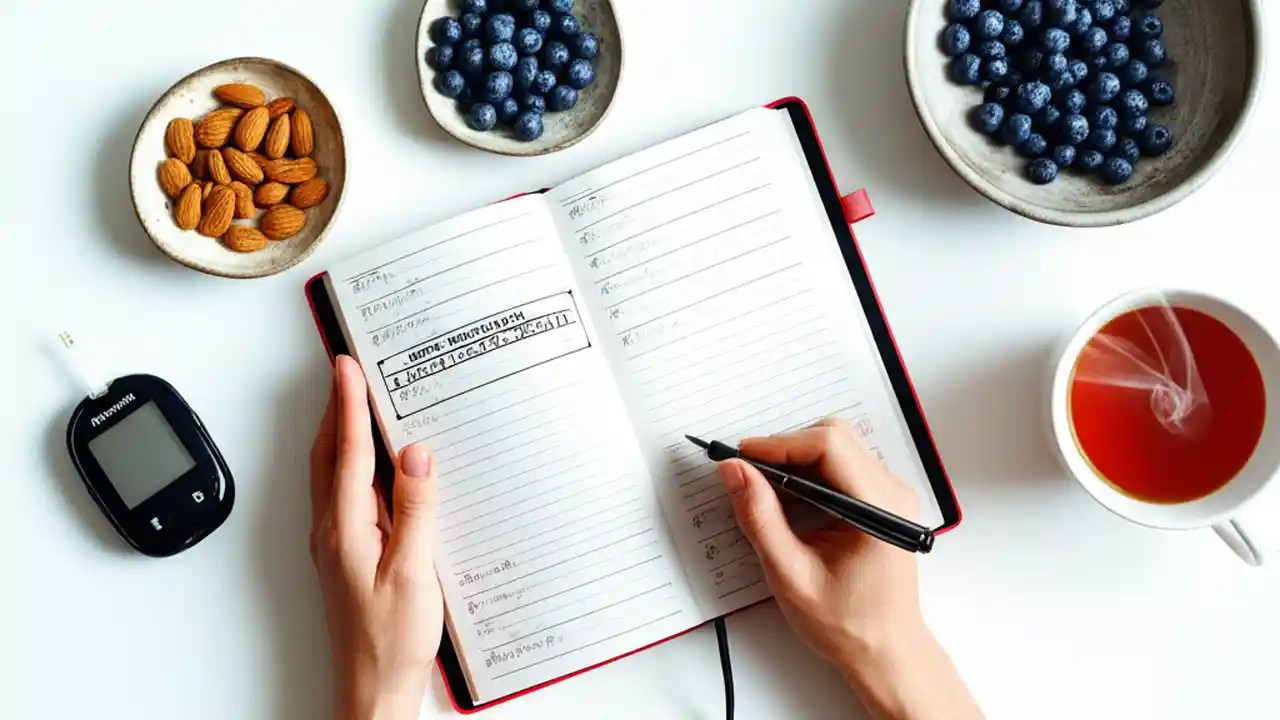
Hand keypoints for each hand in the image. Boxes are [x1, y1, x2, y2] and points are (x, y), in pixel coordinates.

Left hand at [310, 355, 442, 719]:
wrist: (373, 689)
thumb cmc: (391, 641)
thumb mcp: (414, 573)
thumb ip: (415, 511)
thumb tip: (416, 456)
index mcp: (346, 529)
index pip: (348, 452)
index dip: (349, 404)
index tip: (346, 366)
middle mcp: (333, 530)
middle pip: (330, 455)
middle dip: (336, 408)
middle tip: (346, 370)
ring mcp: (337, 543)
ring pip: (333, 473)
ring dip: (342, 433)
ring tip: (355, 401)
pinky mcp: (348, 554)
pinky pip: (345, 494)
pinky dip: (353, 463)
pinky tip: (372, 464)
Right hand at [718, 419, 980, 719]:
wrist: (884, 651)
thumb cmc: (845, 624)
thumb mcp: (789, 575)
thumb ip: (760, 518)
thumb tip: (734, 471)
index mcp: (879, 509)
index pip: (829, 446)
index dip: (779, 444)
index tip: (741, 457)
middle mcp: (892, 493)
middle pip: (834, 437)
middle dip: (785, 448)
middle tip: (748, 473)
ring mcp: (890, 494)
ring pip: (837, 445)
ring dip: (796, 458)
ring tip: (764, 488)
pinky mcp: (881, 500)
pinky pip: (842, 464)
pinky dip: (809, 470)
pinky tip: (788, 497)